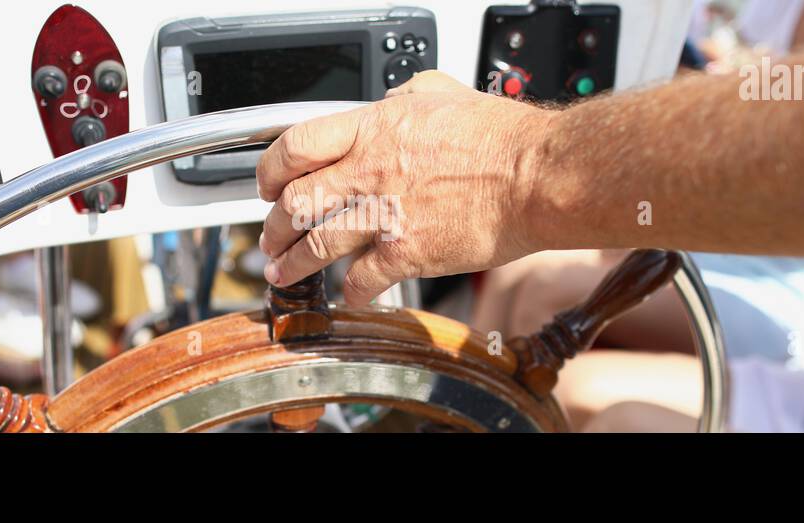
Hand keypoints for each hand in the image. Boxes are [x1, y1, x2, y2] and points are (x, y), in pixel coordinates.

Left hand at [256, 71, 561, 305]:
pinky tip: (348, 296)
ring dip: (294, 263)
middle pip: (295, 202)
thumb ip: (407, 98)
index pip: (296, 146)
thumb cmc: (501, 138)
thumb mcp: (443, 93)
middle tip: (271, 237)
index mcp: (373, 129)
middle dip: (274, 225)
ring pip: (317, 244)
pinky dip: (349, 292)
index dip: (271, 170)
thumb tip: (396, 100)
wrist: (535, 176)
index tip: (268, 184)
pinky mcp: (407, 253)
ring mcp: (384, 214)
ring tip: (285, 273)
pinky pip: (362, 279)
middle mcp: (369, 171)